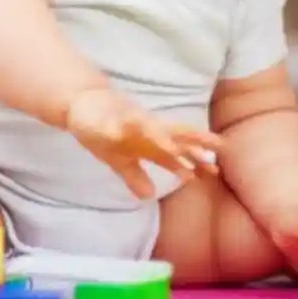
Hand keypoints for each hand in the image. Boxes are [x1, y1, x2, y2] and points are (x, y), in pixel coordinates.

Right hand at [64, 88, 221, 198]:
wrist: (82, 102)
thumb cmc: (104, 129)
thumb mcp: (119, 159)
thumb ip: (135, 176)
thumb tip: (149, 196)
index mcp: (147, 141)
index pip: (175, 153)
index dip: (194, 162)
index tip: (216, 171)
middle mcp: (143, 129)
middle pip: (172, 135)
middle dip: (191, 142)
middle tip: (215, 148)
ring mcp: (124, 122)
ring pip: (145, 128)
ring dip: (158, 137)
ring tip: (173, 148)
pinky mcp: (103, 120)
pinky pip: (110, 125)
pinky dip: (114, 129)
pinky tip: (116, 133)